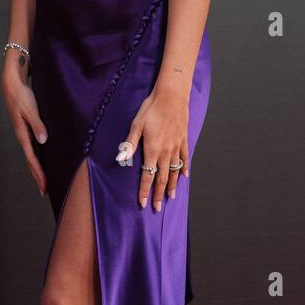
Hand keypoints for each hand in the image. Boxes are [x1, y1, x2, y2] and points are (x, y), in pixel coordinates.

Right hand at [2, 68, 47, 196]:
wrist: (12, 83)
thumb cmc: (21, 95)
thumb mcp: (30, 109)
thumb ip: (37, 125)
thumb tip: (43, 141)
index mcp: (22, 134)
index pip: (32, 158)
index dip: (39, 172)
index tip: (44, 185)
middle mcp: (22, 135)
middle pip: (31, 160)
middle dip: (37, 175)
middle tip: (44, 190)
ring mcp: (23, 132)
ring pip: (31, 154)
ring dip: (37, 166)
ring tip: (43, 178)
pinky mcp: (26, 126)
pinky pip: (33, 146)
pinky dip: (38, 155)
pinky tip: (42, 157)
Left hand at [120, 87, 188, 211]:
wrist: (171, 96)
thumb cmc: (151, 109)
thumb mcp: (136, 125)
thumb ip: (129, 144)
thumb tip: (120, 159)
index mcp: (152, 149)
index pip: (148, 176)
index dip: (145, 191)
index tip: (144, 203)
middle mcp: (166, 152)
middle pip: (162, 178)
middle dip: (158, 194)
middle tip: (157, 208)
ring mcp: (176, 146)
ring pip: (174, 171)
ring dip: (172, 185)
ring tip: (170, 197)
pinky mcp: (183, 140)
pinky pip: (184, 158)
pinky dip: (184, 169)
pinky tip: (184, 177)